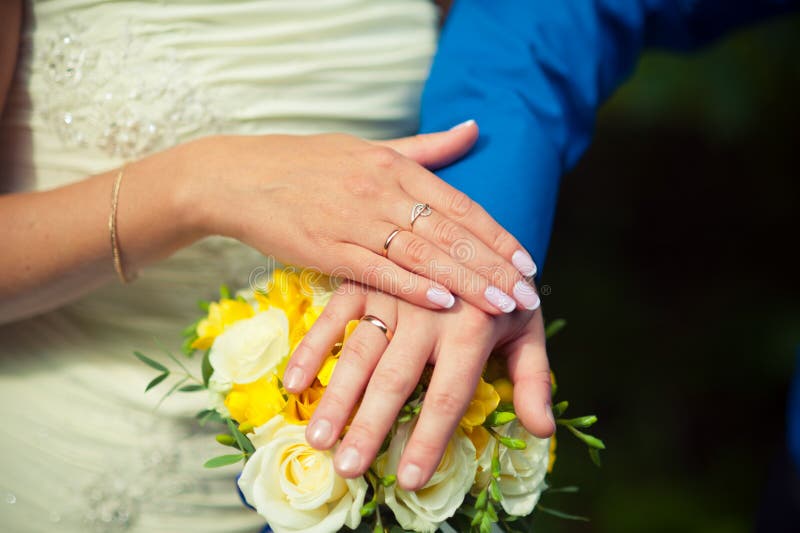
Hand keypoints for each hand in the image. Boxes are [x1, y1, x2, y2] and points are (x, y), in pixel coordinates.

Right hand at [179, 123, 539, 313]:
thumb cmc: (307, 164)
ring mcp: (353, 220)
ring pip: (422, 254)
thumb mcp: (369, 148)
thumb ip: (427, 147)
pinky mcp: (326, 248)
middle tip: (528, 295)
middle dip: (494, 267)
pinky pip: (376, 270)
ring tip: (501, 306)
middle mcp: (380, 191)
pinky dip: (411, 287)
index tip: (527, 262)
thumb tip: (474, 129)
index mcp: (394, 167)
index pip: (459, 204)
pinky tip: (443, 302)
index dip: (497, 235)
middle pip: (450, 233)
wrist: (239, 177)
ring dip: (466, 282)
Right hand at [283, 279, 553, 490]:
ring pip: (360, 352)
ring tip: (317, 438)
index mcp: (472, 327)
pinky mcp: (366, 279)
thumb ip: (532, 379)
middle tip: (347, 468)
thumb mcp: (525, 330)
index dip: (429, 440)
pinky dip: (313, 348)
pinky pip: (334, 315)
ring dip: (336, 396)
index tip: (408, 479)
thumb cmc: (500, 292)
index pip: (448, 395)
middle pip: (395, 379)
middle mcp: (429, 310)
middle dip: (370, 427)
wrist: (473, 230)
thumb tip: (542, 431)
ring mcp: (393, 293)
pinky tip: (293, 383)